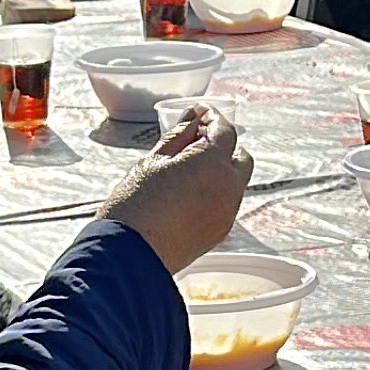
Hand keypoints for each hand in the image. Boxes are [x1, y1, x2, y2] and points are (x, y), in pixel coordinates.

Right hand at [98, 106, 252, 275]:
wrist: (129, 255)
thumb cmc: (135, 207)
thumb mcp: (153, 161)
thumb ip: (178, 136)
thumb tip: (191, 120)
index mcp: (212, 163)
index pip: (224, 130)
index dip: (211, 118)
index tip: (198, 114)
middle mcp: (228, 187)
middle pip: (240, 156)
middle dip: (223, 145)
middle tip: (196, 141)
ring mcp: (227, 211)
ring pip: (235, 181)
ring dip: (220, 170)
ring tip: (188, 169)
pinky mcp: (221, 232)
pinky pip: (227, 203)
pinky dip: (216, 192)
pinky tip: (189, 194)